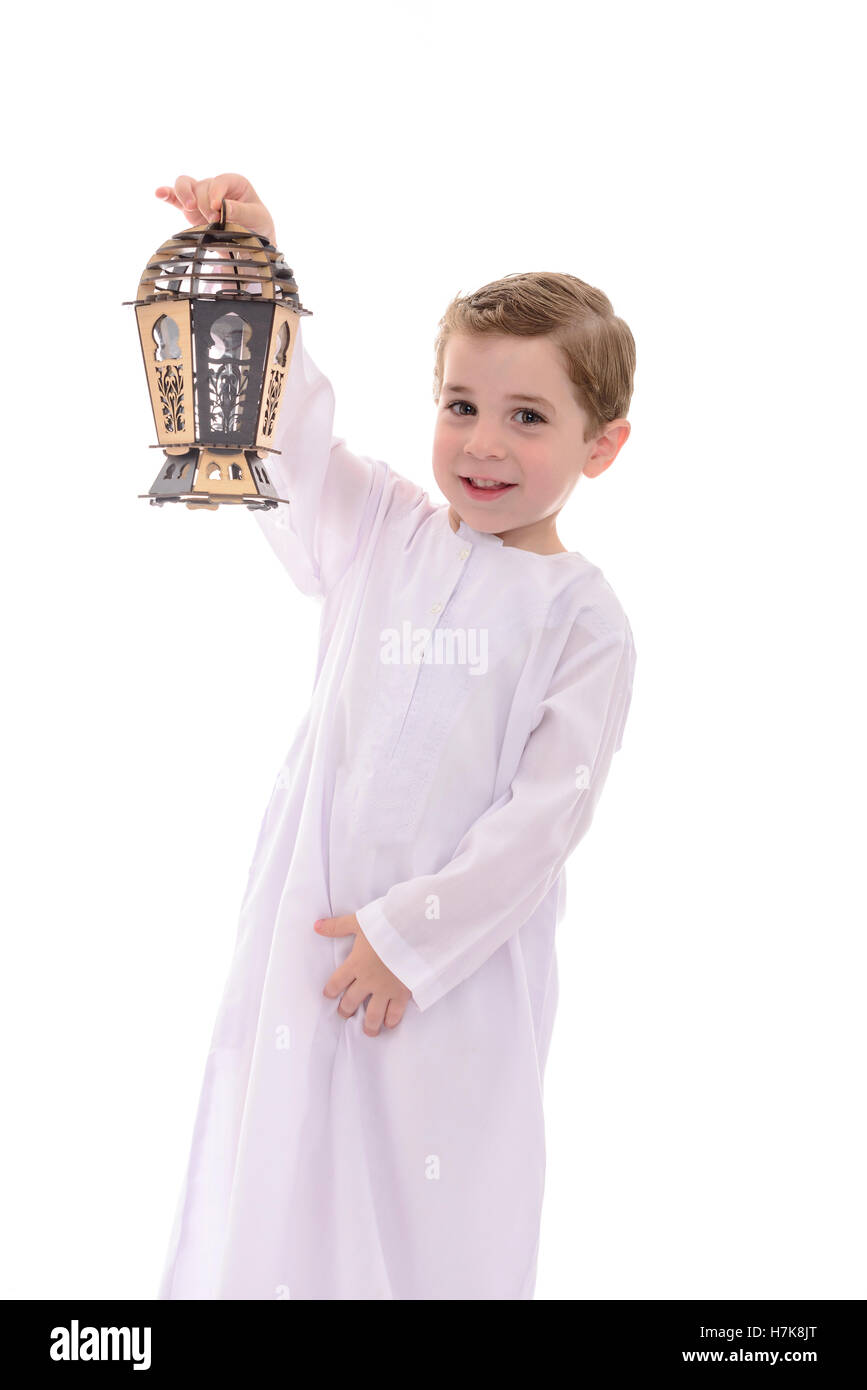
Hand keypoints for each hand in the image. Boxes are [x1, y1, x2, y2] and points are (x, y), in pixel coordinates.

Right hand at [154, 171, 276, 243]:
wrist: (250, 245)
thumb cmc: (257, 227)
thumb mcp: (258, 218)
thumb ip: (242, 212)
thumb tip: (225, 208)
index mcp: (234, 183)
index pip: (221, 180)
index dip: (216, 192)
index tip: (218, 209)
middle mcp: (215, 186)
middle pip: (202, 186)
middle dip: (205, 203)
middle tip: (214, 221)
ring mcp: (201, 197)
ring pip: (186, 185)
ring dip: (185, 195)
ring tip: (190, 208)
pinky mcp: (190, 210)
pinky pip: (175, 198)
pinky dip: (167, 195)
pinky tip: (159, 193)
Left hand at [315, 914, 411, 1034]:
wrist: (415, 933)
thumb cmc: (387, 925)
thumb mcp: (360, 922)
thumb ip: (338, 926)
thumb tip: (316, 926)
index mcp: (355, 964)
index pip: (336, 982)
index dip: (331, 990)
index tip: (329, 995)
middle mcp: (368, 981)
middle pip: (351, 1001)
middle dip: (346, 1010)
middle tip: (344, 1014)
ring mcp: (385, 989)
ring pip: (372, 1014)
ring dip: (369, 1024)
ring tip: (368, 1031)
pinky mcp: (403, 993)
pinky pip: (395, 1013)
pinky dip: (392, 1020)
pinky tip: (390, 1024)